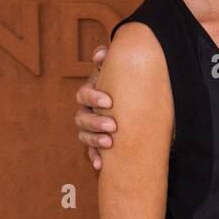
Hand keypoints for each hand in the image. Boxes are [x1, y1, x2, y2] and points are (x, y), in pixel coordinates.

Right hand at [75, 44, 115, 169]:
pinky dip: (95, 158)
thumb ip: (110, 61)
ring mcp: (90, 128)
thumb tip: (101, 53)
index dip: (93, 97)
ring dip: (94, 140)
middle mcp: (87, 110)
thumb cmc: (127, 86)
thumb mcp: (120, 74)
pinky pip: (91, 152)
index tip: (109, 101)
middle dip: (96, 121)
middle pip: (81, 117)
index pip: (84, 94)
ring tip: (109, 143)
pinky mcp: (96, 143)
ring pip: (84, 135)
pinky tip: (100, 166)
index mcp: (91, 93)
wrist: (137, 105)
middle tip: (113, 126)